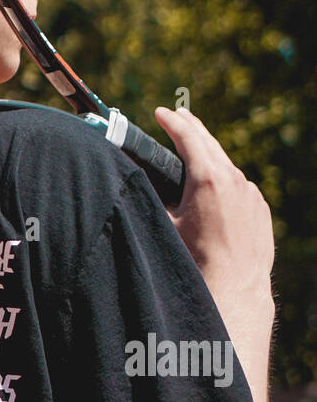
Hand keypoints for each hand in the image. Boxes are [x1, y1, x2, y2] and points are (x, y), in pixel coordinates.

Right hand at [154, 106, 274, 300]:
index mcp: (207, 179)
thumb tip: (141, 179)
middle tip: (177, 115)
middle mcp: (234, 180)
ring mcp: (251, 193)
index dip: (171, 121)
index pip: (187, 137)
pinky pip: (239, 186)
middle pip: (210, 142)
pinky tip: (214, 186)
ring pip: (226, 164)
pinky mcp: (260, 208)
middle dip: (191, 127)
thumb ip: (155, 196)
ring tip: (194, 148)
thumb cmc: (195, 259)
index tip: (160, 112)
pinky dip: (224, 178)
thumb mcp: (165, 224)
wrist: (235, 288)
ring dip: (208, 154)